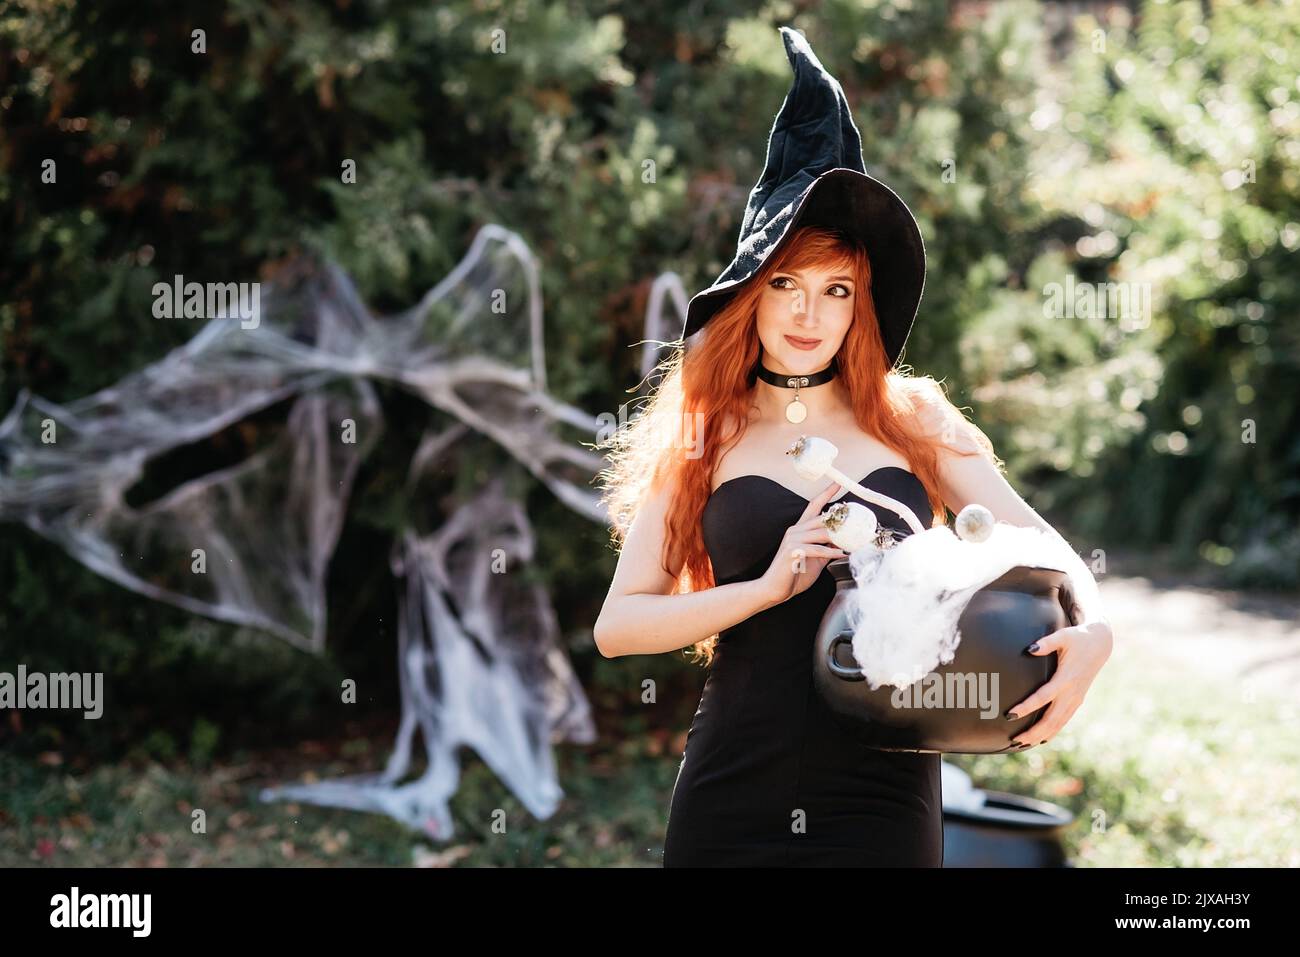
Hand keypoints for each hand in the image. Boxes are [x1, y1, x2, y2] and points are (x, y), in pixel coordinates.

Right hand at [757, 481, 847, 606]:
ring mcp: (793, 540)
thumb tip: (843, 544)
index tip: (839, 484)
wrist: (774, 589)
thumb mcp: (815, 559)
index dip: (826, 494)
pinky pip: (817, 549)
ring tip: (855, 541)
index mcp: (799, 529)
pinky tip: (842, 554)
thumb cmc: (794, 574)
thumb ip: (826, 548)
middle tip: (858, 520)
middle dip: (840, 518)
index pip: (813, 506)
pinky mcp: (793, 551)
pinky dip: (831, 552)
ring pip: (821, 532)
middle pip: (821, 517)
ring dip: (840, 537)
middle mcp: (795, 530)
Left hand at [1008, 619, 1113, 747]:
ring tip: (1021, 743)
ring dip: (1040, 735)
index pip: (1044, 697)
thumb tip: (1029, 649)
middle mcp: (1072, 693)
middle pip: (1051, 718)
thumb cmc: (1078, 639)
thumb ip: (1046, 643)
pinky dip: (1052, 731)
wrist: (1100, 645)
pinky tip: (1040, 739)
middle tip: (1014, 740)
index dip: (1027, 707)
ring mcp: (1076, 698)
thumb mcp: (1063, 636)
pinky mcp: (1077, 700)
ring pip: (1058, 723)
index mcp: (1066, 678)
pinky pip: (1064, 720)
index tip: (1011, 714)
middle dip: (1033, 731)